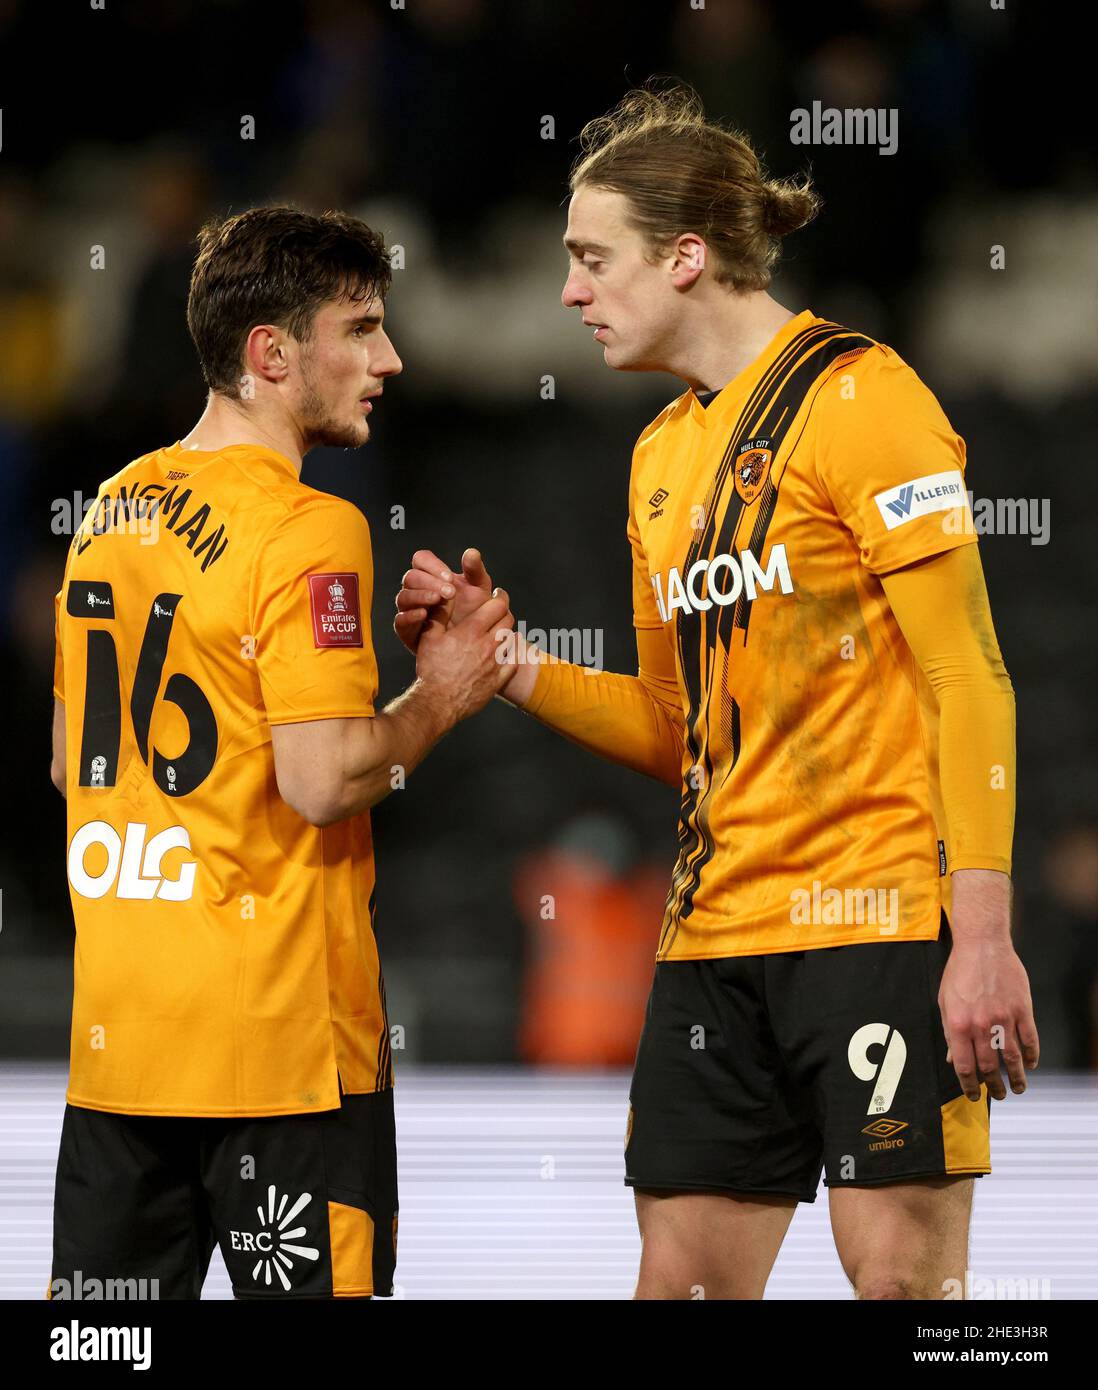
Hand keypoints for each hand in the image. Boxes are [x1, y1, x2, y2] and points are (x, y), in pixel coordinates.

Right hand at [395, 548, 493, 654]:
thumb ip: (475, 572)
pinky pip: (400, 621)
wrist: (472, 648)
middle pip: (411, 577)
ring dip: (420, 596)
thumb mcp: (480, 592)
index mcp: (432, 577)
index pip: (421, 560)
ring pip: (403, 597)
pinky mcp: (408, 630)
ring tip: (437, 600)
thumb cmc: (475, 616)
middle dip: (430, 582)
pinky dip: (411, 616)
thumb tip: (471, 553)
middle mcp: (418, 591)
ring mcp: (411, 610)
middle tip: (450, 591)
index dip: (433, 565)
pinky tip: (425, 615)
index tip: (450, 576)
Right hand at [414, 588, 515, 723]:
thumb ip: (441, 613)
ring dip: (508, 631)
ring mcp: (495, 663)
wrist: (437, 701)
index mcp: (471, 630)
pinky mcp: (498, 680)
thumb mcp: (430, 636)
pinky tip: (509, 649)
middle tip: (499, 611)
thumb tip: (447, 594)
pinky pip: (515, 661)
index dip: (500, 596)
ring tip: (500, 630)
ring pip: (512, 639)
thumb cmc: (431, 668)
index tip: (498, 594)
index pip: (497, 605)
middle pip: (508, 620)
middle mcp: (487, 644)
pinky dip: (514, 652)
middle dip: (505, 612)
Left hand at [939, 937, 1038, 1101]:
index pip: (963, 1066)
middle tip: (998, 1094)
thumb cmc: (959, 972)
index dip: (968, 1085)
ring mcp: (1003, 1017)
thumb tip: (953, 1059)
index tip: (972, 1095)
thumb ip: (948, 1032)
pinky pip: (1030, 1039)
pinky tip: (1030, 1064)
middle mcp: (980, 1025)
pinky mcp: (1022, 1009)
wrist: (982, 944)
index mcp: (957, 1024)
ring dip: (1016, 1078)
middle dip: (993, 1086)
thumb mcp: (945, 1002)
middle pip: (989, 1067)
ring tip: (1017, 1089)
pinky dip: (1032, 1055)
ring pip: (1012, 1058)